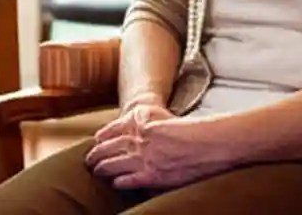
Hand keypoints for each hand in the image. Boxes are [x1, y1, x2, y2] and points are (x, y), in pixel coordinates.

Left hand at [85, 114, 234, 190]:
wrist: (211, 143)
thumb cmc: (195, 131)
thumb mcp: (167, 118)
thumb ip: (149, 122)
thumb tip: (136, 124)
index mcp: (143, 122)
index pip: (114, 129)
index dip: (103, 136)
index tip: (97, 140)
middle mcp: (140, 139)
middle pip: (109, 147)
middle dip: (96, 153)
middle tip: (89, 159)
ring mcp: (145, 158)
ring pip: (113, 164)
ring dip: (102, 168)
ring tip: (96, 171)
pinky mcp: (153, 175)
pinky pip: (128, 180)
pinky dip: (119, 181)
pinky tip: (115, 183)